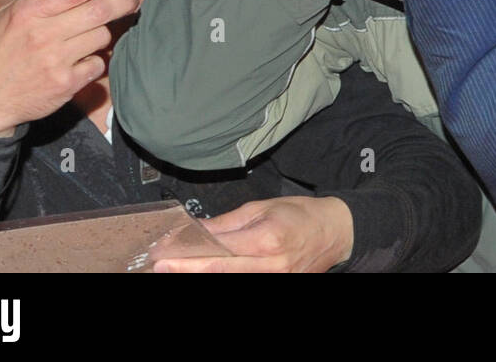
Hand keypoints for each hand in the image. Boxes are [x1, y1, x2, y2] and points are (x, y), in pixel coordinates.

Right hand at [0, 0, 139, 137]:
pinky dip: (95, 60)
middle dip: (123, 0)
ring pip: (102, 35)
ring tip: (89, 35)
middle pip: (100, 10)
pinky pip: (98, 64)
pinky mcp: (66, 84)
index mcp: (29, 12)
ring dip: (103, 32)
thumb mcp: (6, 15)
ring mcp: (56, 61)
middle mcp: (44, 34)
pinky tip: (81, 60)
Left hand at [153, 196, 353, 272]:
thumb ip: (229, 223)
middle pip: (220, 272)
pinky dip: (223, 276)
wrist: (335, 233)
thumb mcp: (264, 208)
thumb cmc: (300, 214)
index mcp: (267, 239)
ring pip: (231, 280)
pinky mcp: (279, 286)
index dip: (189, 255)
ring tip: (177, 268)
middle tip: (160, 266)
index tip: (163, 255)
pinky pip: (246, 282)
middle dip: (187, 270)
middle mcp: (271, 265)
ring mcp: (275, 281)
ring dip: (203, 274)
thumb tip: (197, 230)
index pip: (219, 251)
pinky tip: (205, 271)